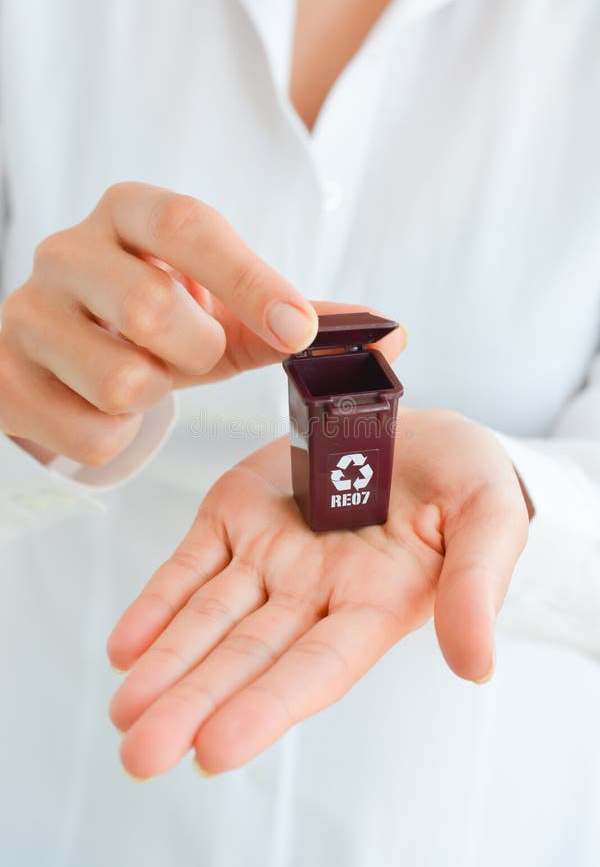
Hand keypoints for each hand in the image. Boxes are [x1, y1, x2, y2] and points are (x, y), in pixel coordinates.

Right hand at [0, 181, 317, 464]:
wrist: (68, 353)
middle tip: (191, 354)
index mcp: (127, 213)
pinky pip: (88, 433)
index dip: (248, 279)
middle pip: (150, 308)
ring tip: (141, 376)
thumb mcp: (222, 310)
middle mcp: (66, 251)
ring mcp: (26, 314)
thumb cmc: (158, 323)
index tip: (297, 329)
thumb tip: (390, 336)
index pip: (186, 226)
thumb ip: (294, 316)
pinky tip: (104, 406)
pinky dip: (118, 436)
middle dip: (194, 352)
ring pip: (120, 381)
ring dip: (154, 396)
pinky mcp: (3, 377)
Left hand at [108, 407, 528, 778]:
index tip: (217, 749)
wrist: (416, 424)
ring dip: (165, 664)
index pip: (317, 666)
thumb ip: (476, 586)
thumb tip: (476, 666)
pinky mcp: (238, 512)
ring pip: (209, 617)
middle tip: (142, 755)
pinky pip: (192, 562)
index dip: (269, 705)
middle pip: (248, 656)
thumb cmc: (463, 474)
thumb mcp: (489, 517)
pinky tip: (126, 646)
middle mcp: (313, 591)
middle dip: (195, 704)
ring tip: (124, 712)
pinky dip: (157, 602)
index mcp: (375, 602)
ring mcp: (270, 553)